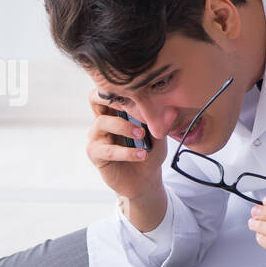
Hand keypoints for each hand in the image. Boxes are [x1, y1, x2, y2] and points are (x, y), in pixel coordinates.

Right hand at [85, 87, 166, 203]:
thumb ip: (161, 122)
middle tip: (128, 102)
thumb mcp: (158, 135)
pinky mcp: (96, 155)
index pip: (110, 90)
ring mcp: (97, 137)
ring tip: (141, 135)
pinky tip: (141, 155)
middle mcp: (102, 121)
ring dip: (123, 126)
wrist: (145, 180)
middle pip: (94, 99)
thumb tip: (172, 110)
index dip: (118, 86)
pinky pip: (107, 150)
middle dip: (108, 96)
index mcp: (116, 112)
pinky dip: (126, 152)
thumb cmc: (149, 153)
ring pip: (101, 123)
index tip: (136, 87)